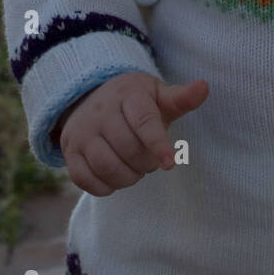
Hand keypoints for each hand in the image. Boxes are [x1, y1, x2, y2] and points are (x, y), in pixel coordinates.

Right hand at [55, 72, 208, 195]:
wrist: (91, 98)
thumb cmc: (135, 102)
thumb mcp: (158, 95)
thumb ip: (181, 98)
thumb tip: (204, 88)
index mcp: (127, 94)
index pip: (143, 122)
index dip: (158, 144)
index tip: (170, 164)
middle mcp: (100, 111)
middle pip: (128, 150)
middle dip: (146, 163)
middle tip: (151, 159)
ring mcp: (82, 132)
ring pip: (108, 167)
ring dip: (128, 177)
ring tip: (135, 168)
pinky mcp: (70, 152)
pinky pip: (87, 181)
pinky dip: (106, 186)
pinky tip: (116, 176)